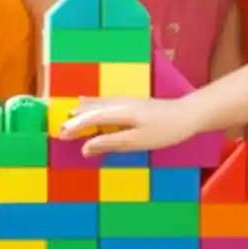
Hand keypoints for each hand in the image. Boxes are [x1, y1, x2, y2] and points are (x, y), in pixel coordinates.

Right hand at [59, 97, 197, 156]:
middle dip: (74, 119)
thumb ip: (110, 143)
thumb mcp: (136, 141)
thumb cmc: (164, 131)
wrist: (188, 114)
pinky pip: (104, 102)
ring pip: (97, 104)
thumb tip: (85, 148)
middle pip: (91, 109)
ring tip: (69, 118)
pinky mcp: (132, 102)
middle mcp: (118, 103)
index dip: (74, 127)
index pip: (89, 119)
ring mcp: (125, 100)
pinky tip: (90, 104)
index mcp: (118, 112)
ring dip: (82, 111)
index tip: (60, 136)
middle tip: (59, 131)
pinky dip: (92, 105)